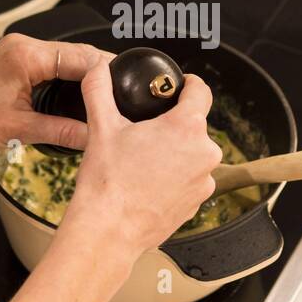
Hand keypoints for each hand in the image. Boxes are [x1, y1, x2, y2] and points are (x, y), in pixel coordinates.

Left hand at [0, 33, 110, 155]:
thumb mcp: (18, 130)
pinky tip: (76, 92)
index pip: (81, 57)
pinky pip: (48, 62)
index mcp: (26, 56)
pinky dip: (64, 74)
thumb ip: (62, 130)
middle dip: (98, 72)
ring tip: (103, 94)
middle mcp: (22, 46)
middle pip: (75, 53)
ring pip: (63, 57)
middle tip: (121, 93)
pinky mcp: (11, 60)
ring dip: (82, 73)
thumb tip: (93, 136)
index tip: (126, 85)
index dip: (106, 72)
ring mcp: (16, 51)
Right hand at [60, 62, 222, 258]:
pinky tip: (150, 183)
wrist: (108, 231)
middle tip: (145, 131)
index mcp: (186, 127)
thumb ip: (99, 90)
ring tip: (145, 161)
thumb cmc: (108, 183)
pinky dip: (175, 177)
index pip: (201, 90)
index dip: (188, 83)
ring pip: (193, 154)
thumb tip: (97, 70)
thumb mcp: (101, 127)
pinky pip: (191, 179)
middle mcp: (204, 153)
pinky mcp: (198, 202)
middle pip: (194, 125)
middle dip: (172, 125)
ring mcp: (204, 180)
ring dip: (175, 152)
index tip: (180, 85)